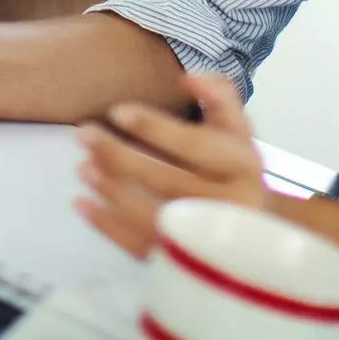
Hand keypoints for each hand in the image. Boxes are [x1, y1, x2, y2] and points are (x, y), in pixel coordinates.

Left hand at [76, 73, 269, 257]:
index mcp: (243, 168)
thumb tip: (191, 77)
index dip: (156, 128)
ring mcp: (206, 241)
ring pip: (153, 216)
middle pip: (168, 181)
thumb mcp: (238, 128)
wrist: (256, 229)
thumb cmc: (234, 168)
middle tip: (84, 134)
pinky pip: (141, 246)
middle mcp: (229, 207)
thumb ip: (220, 95)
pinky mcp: (184, 262)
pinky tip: (83, 203)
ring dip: (112, 191)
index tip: (117, 111)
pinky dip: (108, 226)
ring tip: (82, 166)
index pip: (196, 146)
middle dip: (121, 157)